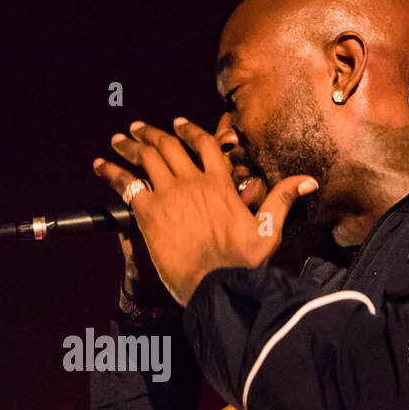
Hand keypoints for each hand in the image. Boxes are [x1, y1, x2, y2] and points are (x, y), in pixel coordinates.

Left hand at [93, 117, 317, 305]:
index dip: (188, 131)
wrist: (217, 284)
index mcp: (221, 183)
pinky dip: (112, 172)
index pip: (204, 144)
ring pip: (146, 158)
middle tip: (137, 129)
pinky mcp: (149, 213)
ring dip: (130, 145)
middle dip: (150, 134)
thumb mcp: (270, 229)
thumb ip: (282, 199)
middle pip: (168, 146)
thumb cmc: (243, 264)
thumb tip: (308, 180)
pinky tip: (100, 165)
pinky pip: (126, 184)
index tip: (178, 124)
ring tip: (119, 140)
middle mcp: (193, 182)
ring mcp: (169, 194)